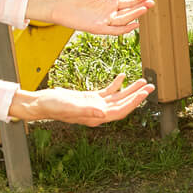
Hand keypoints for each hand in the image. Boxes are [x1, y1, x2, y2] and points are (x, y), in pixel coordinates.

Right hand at [8, 74, 153, 124]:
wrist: (41, 103)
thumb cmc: (53, 107)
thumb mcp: (70, 107)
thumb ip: (88, 110)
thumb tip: (104, 114)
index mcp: (96, 117)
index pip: (120, 111)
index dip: (133, 103)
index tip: (144, 93)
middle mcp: (98, 112)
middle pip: (122, 104)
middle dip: (137, 95)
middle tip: (150, 85)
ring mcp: (95, 105)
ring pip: (117, 97)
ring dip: (130, 89)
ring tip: (143, 81)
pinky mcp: (90, 98)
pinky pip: (107, 91)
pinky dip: (116, 84)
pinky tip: (123, 76)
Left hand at [27, 0, 154, 34]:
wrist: (58, 2)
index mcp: (109, 3)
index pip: (128, 3)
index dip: (139, 0)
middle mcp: (108, 13)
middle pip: (128, 12)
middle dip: (140, 8)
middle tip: (151, 3)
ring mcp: (103, 21)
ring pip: (123, 21)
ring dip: (134, 16)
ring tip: (144, 9)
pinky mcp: (97, 27)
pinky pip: (113, 30)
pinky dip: (124, 28)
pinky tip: (133, 24)